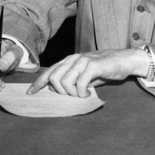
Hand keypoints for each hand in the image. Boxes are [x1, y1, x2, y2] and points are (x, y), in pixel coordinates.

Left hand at [27, 48, 148, 97]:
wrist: (123, 60)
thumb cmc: (104, 68)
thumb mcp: (84, 74)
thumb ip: (71, 79)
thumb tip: (55, 90)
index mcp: (69, 60)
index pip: (49, 71)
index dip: (38, 83)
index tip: (30, 93)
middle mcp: (73, 59)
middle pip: (54, 78)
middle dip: (60, 92)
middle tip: (73, 95)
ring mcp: (82, 61)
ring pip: (65, 82)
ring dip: (72, 93)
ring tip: (83, 93)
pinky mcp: (93, 66)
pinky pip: (80, 83)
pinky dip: (82, 92)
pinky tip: (89, 92)